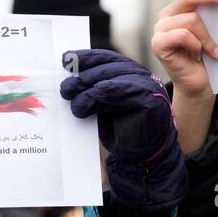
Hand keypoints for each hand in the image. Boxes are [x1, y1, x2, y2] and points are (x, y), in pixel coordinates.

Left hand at [60, 49, 186, 210]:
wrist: (143, 158)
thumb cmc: (122, 132)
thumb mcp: (104, 106)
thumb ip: (94, 90)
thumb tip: (69, 78)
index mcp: (131, 74)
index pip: (108, 58)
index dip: (86, 57)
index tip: (66, 60)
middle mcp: (142, 77)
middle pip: (109, 66)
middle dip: (84, 76)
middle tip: (66, 89)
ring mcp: (149, 88)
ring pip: (114, 78)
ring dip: (89, 90)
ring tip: (76, 105)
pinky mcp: (151, 101)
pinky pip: (124, 92)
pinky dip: (105, 94)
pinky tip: (91, 99)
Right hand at [150, 0, 217, 99]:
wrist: (201, 83)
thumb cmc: (210, 55)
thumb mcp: (216, 29)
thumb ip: (216, 12)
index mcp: (182, 5)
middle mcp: (169, 13)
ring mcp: (161, 28)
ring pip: (190, 19)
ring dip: (208, 36)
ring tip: (216, 51)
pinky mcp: (158, 43)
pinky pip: (182, 34)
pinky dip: (196, 45)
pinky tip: (202, 56)